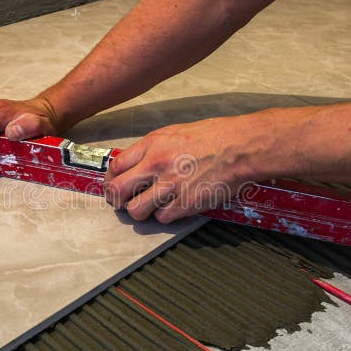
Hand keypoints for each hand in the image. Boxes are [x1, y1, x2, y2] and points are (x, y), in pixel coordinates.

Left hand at [104, 115, 268, 223]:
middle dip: (117, 200)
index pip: (116, 167)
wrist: (239, 147)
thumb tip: (136, 163)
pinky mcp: (186, 203)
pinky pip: (162, 218)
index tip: (114, 184)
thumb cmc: (214, 136)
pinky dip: (165, 215)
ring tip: (149, 207)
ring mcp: (171, 185)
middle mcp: (156, 164)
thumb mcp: (175, 132)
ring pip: (135, 210)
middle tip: (123, 202)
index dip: (111, 179)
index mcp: (152, 144)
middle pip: (118, 191)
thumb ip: (152, 148)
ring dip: (140, 211)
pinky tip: (173, 206)